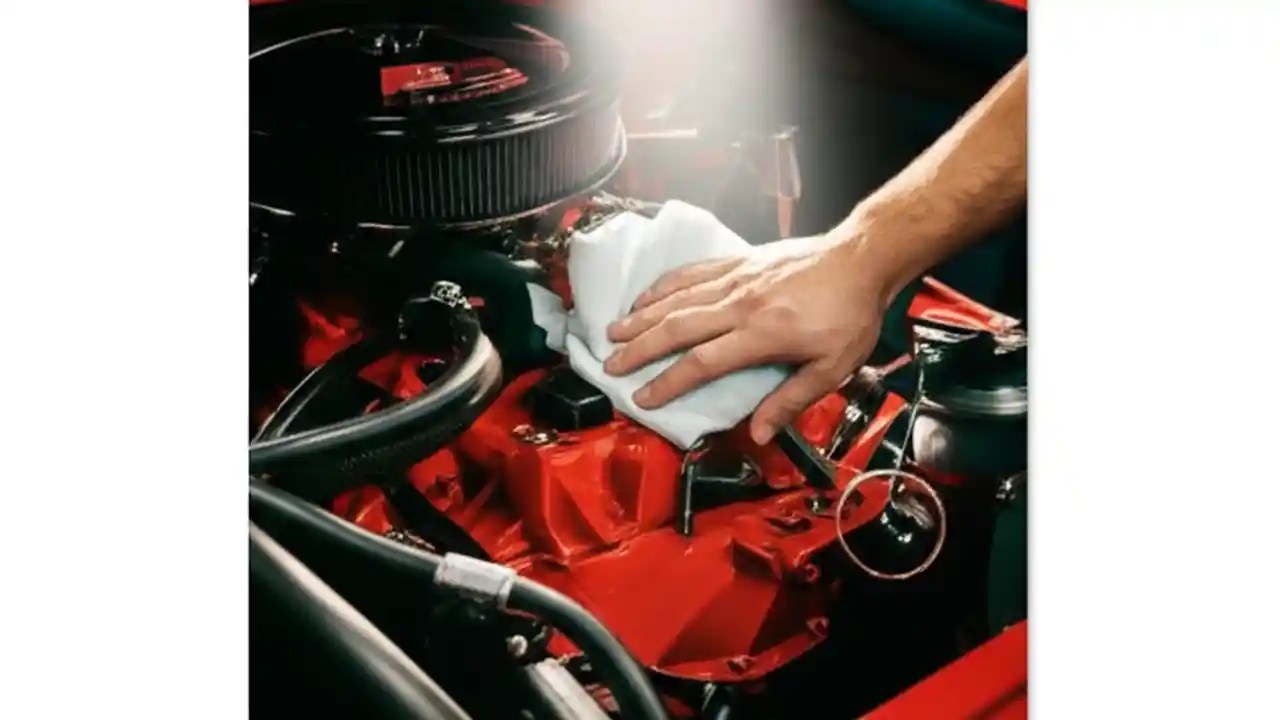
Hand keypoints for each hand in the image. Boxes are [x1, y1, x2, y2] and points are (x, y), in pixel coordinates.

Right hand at [604, 232, 893, 443]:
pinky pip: (693, 272)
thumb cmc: (850, 315)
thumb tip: (759, 434)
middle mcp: (740, 304)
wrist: (862, 258)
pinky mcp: (740, 262)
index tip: (642, 398)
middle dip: (640, 348)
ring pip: (678, 298)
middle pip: (678, 327)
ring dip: (642, 315)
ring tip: (614, 331)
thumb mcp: (832, 367)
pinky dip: (665, 284)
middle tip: (611, 365)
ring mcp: (737, 279)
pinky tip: (646, 295)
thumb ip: (791, 400)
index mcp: (762, 334)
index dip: (668, 382)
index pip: (703, 362)